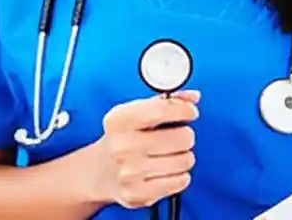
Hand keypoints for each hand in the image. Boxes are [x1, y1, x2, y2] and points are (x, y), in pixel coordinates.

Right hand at [91, 91, 199, 209]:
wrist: (99, 172)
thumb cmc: (122, 138)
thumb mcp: (135, 113)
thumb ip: (165, 101)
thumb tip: (192, 97)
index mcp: (119, 120)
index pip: (161, 110)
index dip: (184, 110)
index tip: (190, 112)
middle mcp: (122, 146)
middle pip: (182, 138)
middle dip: (185, 136)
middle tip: (175, 138)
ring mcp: (130, 172)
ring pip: (185, 161)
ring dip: (183, 157)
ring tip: (168, 156)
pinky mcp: (139, 194)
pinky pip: (180, 181)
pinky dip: (179, 176)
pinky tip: (165, 171)